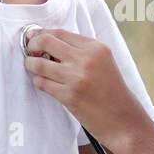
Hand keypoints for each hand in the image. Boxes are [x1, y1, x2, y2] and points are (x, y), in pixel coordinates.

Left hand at [22, 28, 147, 150]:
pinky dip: (39, 82)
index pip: (60, 33)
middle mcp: (87, 59)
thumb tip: (47, 41)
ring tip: (33, 69)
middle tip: (29, 52)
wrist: (124, 120)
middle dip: (31, 45)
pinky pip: (42, 83)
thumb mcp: (103, 63)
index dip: (42, 34)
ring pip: (39, 63)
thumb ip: (80, 51)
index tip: (33, 38)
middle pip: (45, 41)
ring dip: (31, 65)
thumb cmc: (111, 92)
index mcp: (96, 48)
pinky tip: (44, 84)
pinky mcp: (70, 96)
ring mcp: (77, 77)